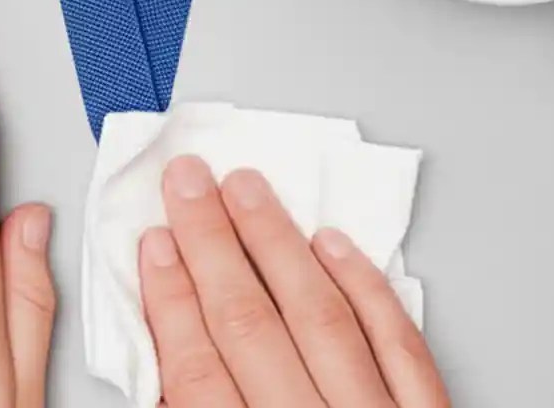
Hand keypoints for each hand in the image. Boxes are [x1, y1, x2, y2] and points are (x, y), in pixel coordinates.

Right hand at [140, 156, 449, 407]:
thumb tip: (162, 353)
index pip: (197, 370)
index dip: (170, 298)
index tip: (154, 243)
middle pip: (250, 325)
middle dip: (211, 243)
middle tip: (188, 183)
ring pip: (321, 318)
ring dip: (277, 243)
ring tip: (248, 188)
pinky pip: (400, 347)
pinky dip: (365, 288)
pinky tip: (333, 244)